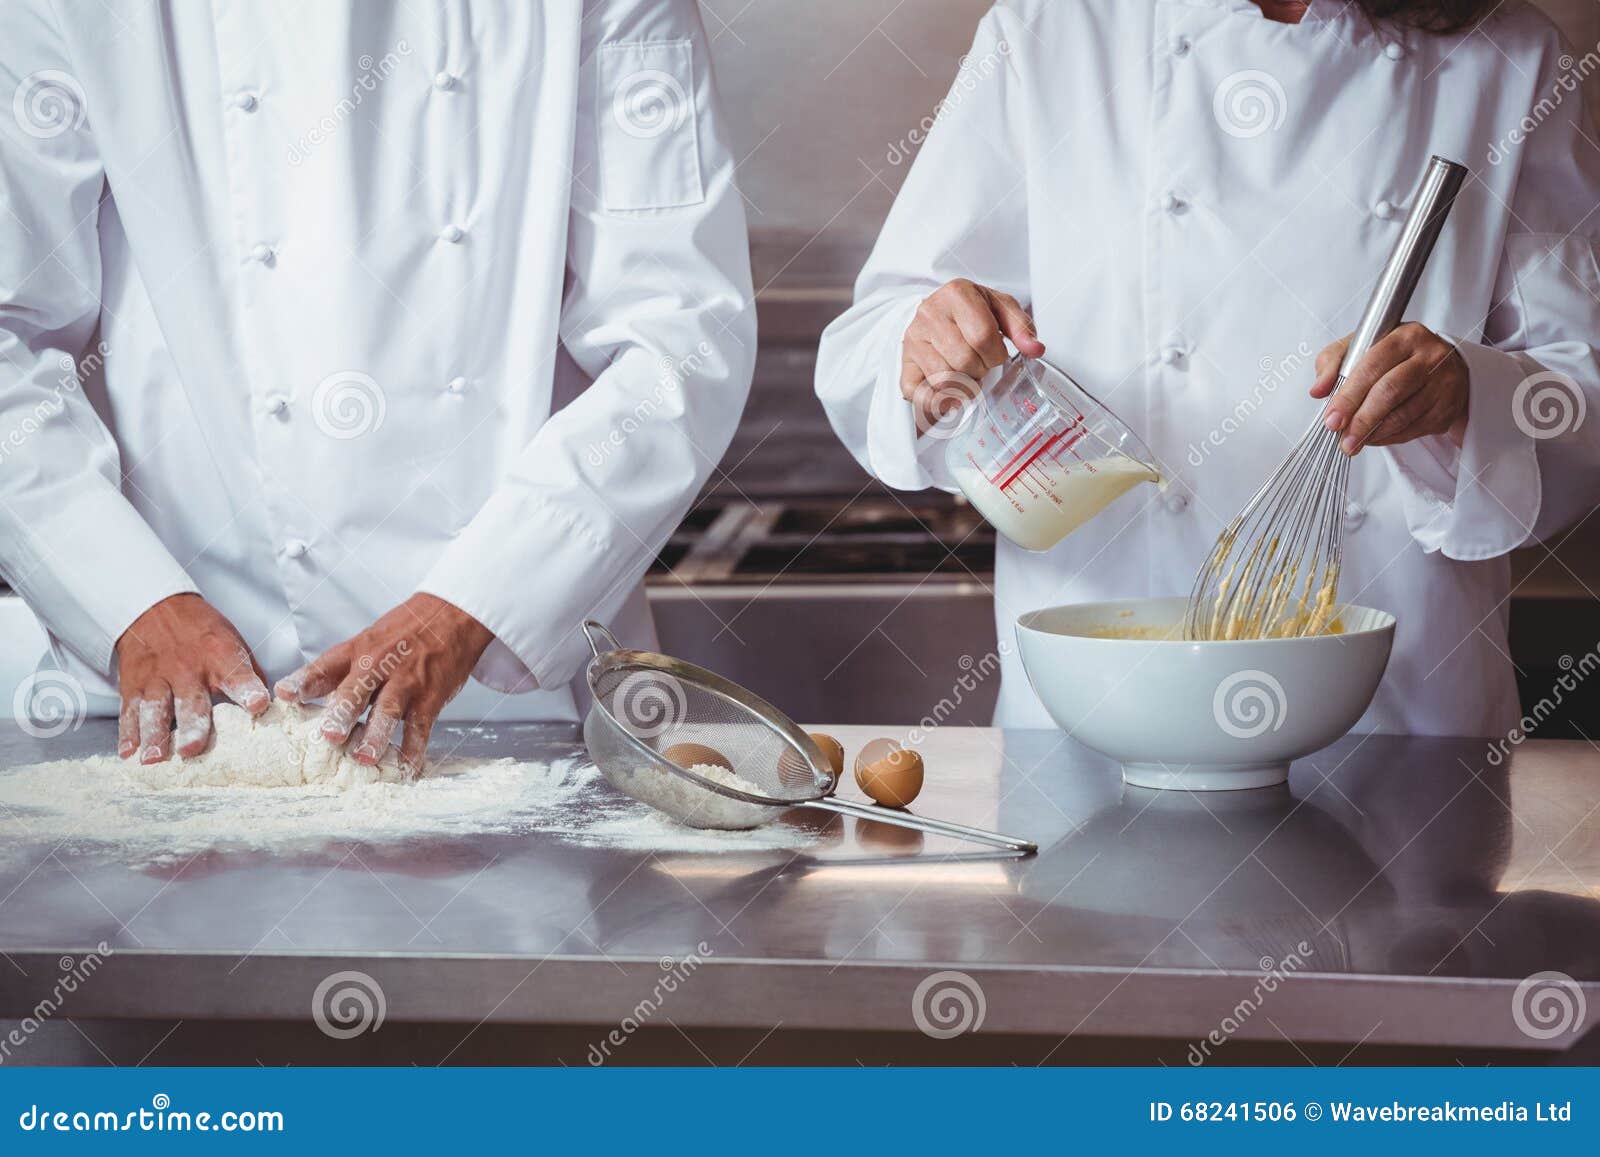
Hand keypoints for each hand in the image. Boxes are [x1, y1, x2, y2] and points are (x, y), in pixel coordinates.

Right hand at [115, 593, 269, 762]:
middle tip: (191, 749)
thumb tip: (271, 707)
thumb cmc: (202, 633)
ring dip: (154, 735)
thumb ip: (247, 676)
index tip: (257, 705)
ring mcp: (158, 678)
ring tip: (154, 759)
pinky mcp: (134, 684)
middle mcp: (188, 670)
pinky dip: (127, 732)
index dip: (248, 690)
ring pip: (155, 709)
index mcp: (220, 658)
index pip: (238, 676)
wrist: (155, 608)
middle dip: (192, 726)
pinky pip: (130, 710)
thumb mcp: (232, 642)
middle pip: (191, 701)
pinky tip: (129, 752)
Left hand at [275, 593, 494, 773]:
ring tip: (365, 758)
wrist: (452, 616)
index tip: (284, 694)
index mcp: (357, 651)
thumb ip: (337, 669)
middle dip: (342, 714)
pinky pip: (421, 725)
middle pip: (357, 691)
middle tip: (329, 736)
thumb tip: (298, 694)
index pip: (325, 667)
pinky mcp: (431, 696)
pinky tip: (407, 766)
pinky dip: (415, 747)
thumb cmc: (404, 632)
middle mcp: (379, 666)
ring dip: (376, 736)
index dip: (304, 681)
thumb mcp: (368, 640)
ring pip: (389, 711)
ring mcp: (407, 682)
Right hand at [902, 279, 1044, 430]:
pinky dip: (939, 401)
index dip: (996, 354)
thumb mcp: (1002, 309)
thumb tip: (1035, 349)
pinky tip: (950, 391)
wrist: (939, 311)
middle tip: (981, 363)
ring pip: (945, 379)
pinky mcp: (905, 363)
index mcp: (957, 293)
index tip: (996, 354)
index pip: (982, 336)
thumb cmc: (973, 312)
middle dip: (981, 369)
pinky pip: (920, 394)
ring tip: (967, 372)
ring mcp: (913, 339)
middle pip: (964, 359)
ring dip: (964, 384)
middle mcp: (930, 312)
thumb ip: (1021, 328)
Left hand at [1312, 322, 1468, 454]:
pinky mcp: (1448, 406)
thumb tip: (1318, 390)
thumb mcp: (1360, 348)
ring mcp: (1444, 382)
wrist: (1439, 364)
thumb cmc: (1393, 356)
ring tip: (1353, 443)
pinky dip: (1390, 438)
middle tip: (1342, 438)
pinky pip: (1416, 428)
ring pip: (1404, 414)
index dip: (1349, 394)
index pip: (1373, 366)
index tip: (1332, 417)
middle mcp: (1430, 356)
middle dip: (1361, 419)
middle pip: (1390, 391)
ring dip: (1374, 433)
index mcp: (1405, 336)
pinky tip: (1374, 438)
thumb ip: (1333, 363)